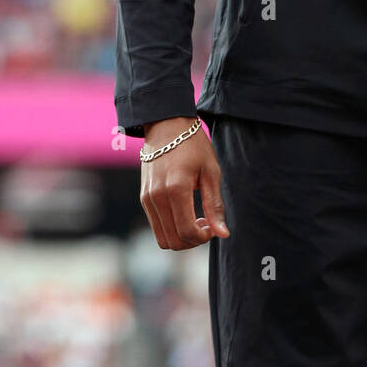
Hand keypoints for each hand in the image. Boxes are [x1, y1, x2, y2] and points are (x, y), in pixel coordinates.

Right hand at [140, 117, 229, 249]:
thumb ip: (215, 206)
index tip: (214, 227)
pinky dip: (171, 229)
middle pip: (173, 241)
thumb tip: (223, 234)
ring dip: (181, 237)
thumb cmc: (193, 145)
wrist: (166, 125)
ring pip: (162, 238)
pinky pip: (156, 226)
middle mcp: (157, 197)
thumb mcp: (211, 172)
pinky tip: (185, 213)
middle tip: (207, 225)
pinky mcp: (143, 198)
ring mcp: (146, 198)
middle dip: (193, 241)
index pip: (187, 232)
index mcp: (176, 189)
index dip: (203, 238)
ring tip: (196, 220)